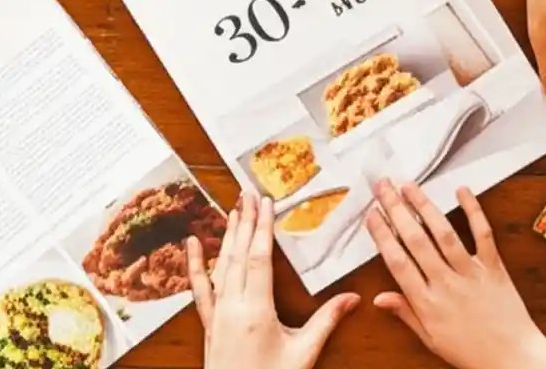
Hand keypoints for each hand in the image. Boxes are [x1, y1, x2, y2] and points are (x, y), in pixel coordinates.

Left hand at [186, 193, 359, 368]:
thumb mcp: (303, 354)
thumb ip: (326, 322)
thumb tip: (353, 298)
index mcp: (255, 311)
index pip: (259, 259)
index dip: (263, 228)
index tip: (266, 203)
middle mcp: (231, 307)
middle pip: (238, 255)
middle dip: (244, 222)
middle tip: (248, 193)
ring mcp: (216, 314)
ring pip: (221, 266)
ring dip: (227, 236)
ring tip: (232, 209)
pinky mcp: (209, 324)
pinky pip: (200, 288)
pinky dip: (195, 264)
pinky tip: (192, 243)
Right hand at [365, 180, 545, 368]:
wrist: (513, 359)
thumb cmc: (472, 352)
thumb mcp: (431, 339)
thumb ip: (405, 313)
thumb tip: (378, 298)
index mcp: (427, 303)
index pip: (397, 262)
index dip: (382, 235)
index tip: (372, 215)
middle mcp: (446, 283)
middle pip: (415, 240)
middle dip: (396, 210)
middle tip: (383, 187)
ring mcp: (471, 272)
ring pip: (443, 233)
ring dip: (425, 206)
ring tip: (409, 186)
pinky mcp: (493, 266)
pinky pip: (482, 234)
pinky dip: (473, 210)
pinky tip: (461, 191)